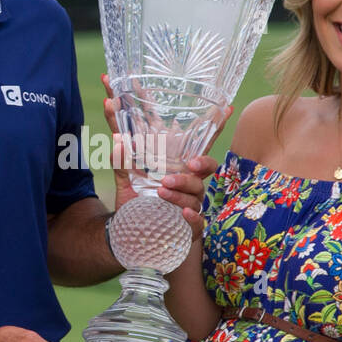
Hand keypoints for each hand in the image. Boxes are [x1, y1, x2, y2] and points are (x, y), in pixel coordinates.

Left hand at [101, 74, 232, 234]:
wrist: (128, 233)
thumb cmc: (136, 198)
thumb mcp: (124, 173)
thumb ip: (119, 152)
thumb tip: (112, 123)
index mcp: (179, 166)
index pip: (200, 144)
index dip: (216, 127)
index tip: (228, 108)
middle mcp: (189, 182)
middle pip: (207, 168)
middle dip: (202, 163)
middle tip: (190, 163)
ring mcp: (191, 204)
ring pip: (196, 194)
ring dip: (181, 189)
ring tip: (162, 188)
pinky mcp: (187, 227)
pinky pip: (197, 222)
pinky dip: (192, 217)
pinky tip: (183, 213)